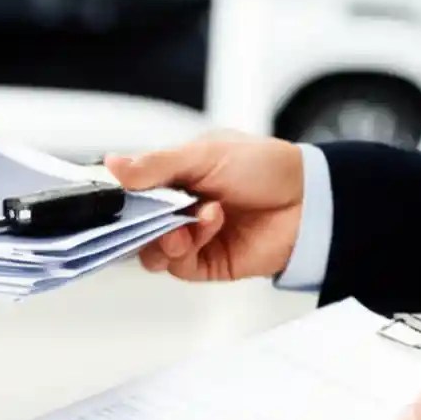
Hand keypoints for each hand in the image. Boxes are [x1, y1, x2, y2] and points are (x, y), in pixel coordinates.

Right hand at [104, 133, 303, 280]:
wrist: (308, 200)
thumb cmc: (266, 166)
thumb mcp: (204, 153)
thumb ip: (156, 164)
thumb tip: (112, 164)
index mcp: (174, 176)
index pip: (132, 192)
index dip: (120, 198)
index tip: (114, 199)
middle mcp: (179, 208)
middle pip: (136, 227)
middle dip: (139, 223)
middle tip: (152, 213)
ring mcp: (192, 236)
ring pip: (152, 252)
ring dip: (163, 239)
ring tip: (184, 223)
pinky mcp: (207, 263)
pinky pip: (179, 267)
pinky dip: (187, 248)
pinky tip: (208, 225)